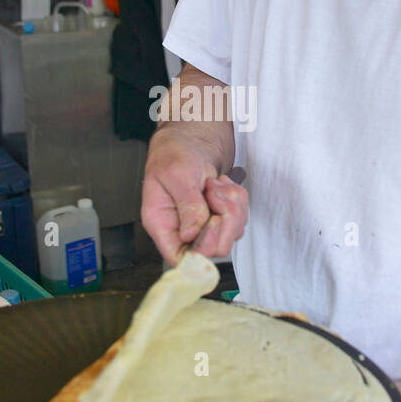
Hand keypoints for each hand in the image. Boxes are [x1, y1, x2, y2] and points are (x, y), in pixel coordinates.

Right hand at [141, 132, 248, 263]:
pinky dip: (237, 200)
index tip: (212, 221)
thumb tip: (192, 233)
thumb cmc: (173, 155)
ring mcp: (203, 227)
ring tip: (215, 184)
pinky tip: (222, 185)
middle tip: (215, 194)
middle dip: (224, 219)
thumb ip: (186, 204)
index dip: (202, 249)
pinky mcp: (219, 219)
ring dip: (231, 205)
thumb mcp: (177, 174)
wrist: (186, 144)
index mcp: (161, 224)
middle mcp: (181, 231)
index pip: (180, 258)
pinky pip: (239, 219)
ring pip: (231, 233)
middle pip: (215, 250)